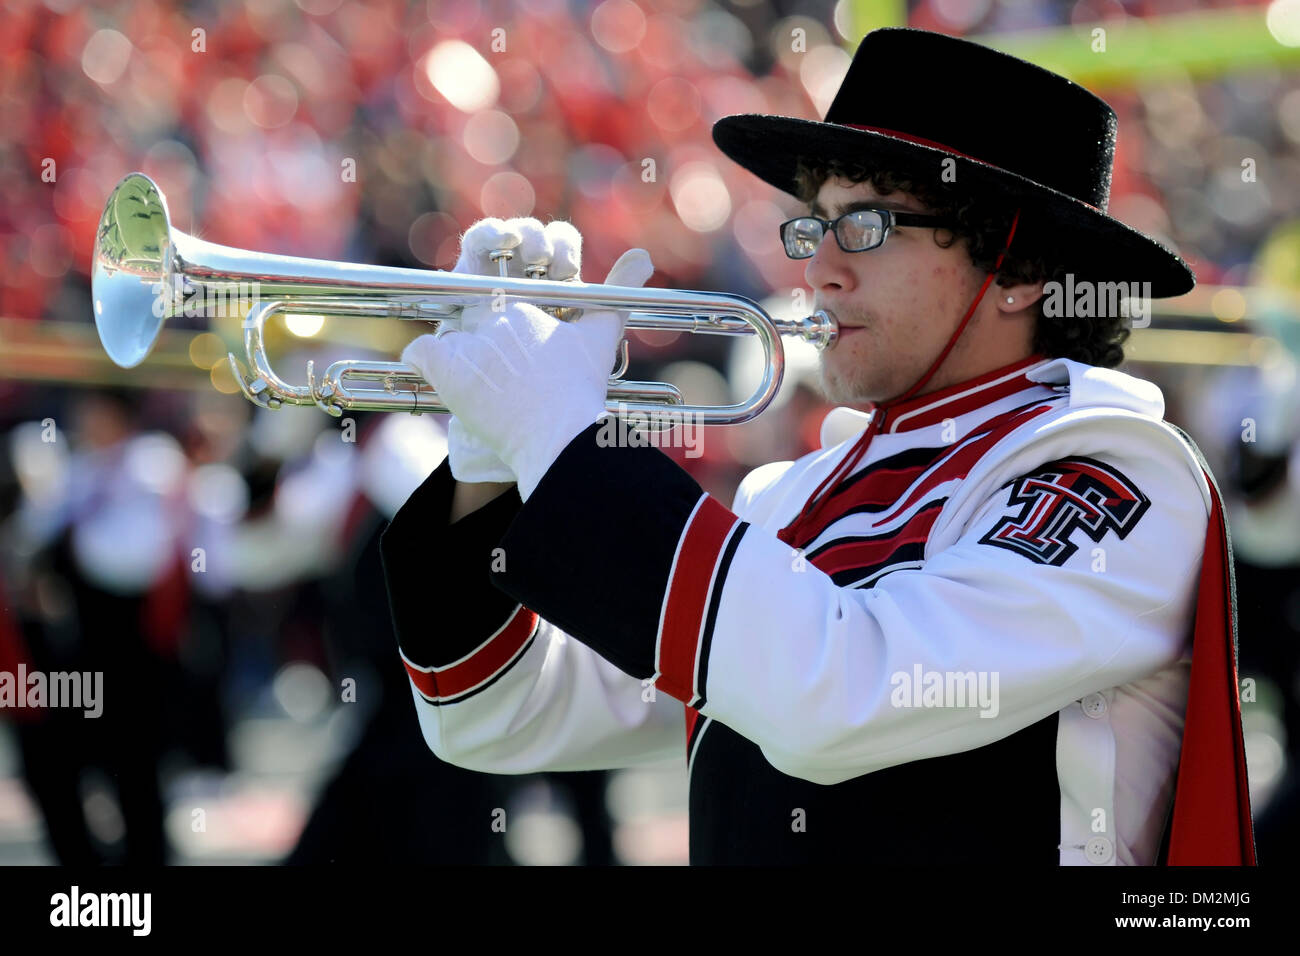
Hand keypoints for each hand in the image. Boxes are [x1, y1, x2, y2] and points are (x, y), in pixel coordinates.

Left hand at [402, 248, 654, 500]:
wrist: (557, 435)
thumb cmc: (581, 389)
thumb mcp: (603, 335)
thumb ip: (620, 291)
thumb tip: (643, 256)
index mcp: (525, 307)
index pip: (504, 296)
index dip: (508, 318)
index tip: (518, 342)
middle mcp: (494, 317)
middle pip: (475, 317)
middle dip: (483, 336)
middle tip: (500, 367)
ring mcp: (468, 341)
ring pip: (450, 333)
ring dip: (457, 349)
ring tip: (474, 374)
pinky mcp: (445, 368)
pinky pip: (419, 351)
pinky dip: (423, 358)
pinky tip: (433, 369)